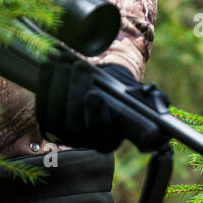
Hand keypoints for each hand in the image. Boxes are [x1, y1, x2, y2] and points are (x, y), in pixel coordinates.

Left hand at [35, 58, 169, 153]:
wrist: (103, 86)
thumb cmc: (124, 93)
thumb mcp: (143, 96)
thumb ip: (155, 102)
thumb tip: (161, 106)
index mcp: (111, 138)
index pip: (102, 134)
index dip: (96, 117)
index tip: (95, 94)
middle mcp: (85, 141)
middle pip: (74, 124)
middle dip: (75, 92)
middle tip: (80, 67)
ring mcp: (64, 133)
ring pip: (54, 115)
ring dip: (58, 85)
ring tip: (65, 61)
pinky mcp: (48, 122)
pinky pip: (42, 105)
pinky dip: (44, 83)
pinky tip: (50, 65)